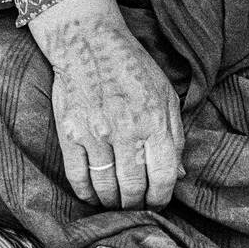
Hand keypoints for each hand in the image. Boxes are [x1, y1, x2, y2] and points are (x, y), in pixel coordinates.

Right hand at [29, 0, 184, 209]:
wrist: (89, 43)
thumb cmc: (132, 68)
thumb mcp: (165, 95)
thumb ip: (174, 135)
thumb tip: (178, 174)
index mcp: (155, 121)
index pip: (164, 176)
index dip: (162, 197)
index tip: (158, 202)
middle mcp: (126, 131)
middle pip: (133, 188)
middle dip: (137, 204)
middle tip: (136, 205)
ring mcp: (96, 135)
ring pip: (105, 188)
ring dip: (112, 202)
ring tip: (116, 202)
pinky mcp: (70, 134)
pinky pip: (78, 177)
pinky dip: (86, 192)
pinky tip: (93, 194)